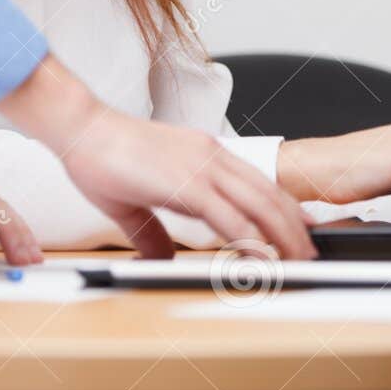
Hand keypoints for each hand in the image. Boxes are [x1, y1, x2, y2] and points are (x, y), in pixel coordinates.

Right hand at [0, 53, 315, 257]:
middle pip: (268, 194)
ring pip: (259, 205)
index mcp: (203, 153)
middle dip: (293, 226)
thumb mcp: (134, 202)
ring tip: (297, 260)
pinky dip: (251, 241)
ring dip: (282, 236)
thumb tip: (160, 259)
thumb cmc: (102, 156)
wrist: (81, 129)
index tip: (298, 228)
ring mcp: (202, 167)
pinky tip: (261, 258)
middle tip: (309, 252)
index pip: (256, 182)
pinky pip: (230, 217)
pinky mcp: (187, 183)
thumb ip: (152, 232)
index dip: (282, 207)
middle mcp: (211, 156)